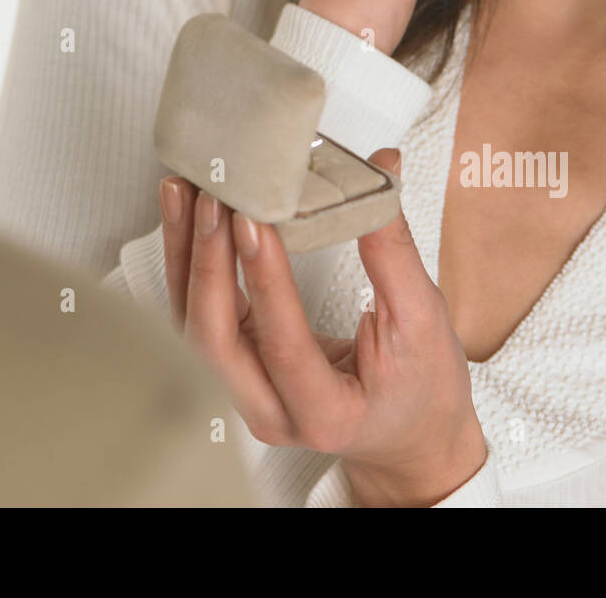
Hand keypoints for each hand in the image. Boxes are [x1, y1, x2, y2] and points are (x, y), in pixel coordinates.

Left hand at [158, 150, 485, 506]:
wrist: (411, 433)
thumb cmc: (423, 387)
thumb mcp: (423, 321)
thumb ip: (393, 251)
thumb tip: (378, 172)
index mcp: (326, 414)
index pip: (282, 344)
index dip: (263, 279)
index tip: (252, 220)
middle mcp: (272, 412)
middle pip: (215, 341)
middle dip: (207, 262)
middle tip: (211, 197)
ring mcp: (245, 393)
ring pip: (192, 324)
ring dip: (184, 253)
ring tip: (182, 191)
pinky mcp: (235, 365)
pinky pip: (198, 312)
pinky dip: (189, 260)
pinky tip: (187, 214)